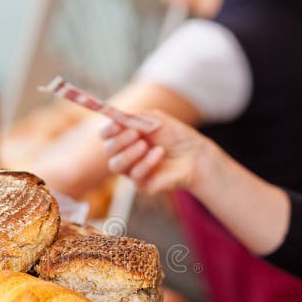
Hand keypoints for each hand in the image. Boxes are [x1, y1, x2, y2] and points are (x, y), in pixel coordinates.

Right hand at [100, 110, 218, 194]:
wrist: (195, 155)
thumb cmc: (176, 136)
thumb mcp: (157, 119)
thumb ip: (137, 117)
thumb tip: (117, 116)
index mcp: (125, 137)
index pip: (106, 134)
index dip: (108, 130)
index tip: (116, 125)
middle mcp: (124, 155)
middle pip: (108, 150)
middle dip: (119, 141)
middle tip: (135, 134)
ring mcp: (131, 171)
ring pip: (116, 166)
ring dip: (129, 154)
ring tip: (145, 145)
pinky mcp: (142, 185)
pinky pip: (135, 175)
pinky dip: (146, 162)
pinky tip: (159, 153)